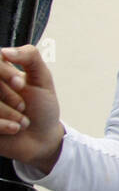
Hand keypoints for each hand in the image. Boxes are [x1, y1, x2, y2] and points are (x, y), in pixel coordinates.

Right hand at [0, 45, 64, 173]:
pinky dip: (4, 125)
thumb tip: (5, 52)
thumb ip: (30, 57)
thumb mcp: (42, 79)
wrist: (42, 138)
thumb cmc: (42, 107)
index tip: (20, 85)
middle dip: (10, 96)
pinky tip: (14, 129)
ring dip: (9, 113)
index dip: (5, 73)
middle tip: (23, 106)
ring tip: (22, 120)